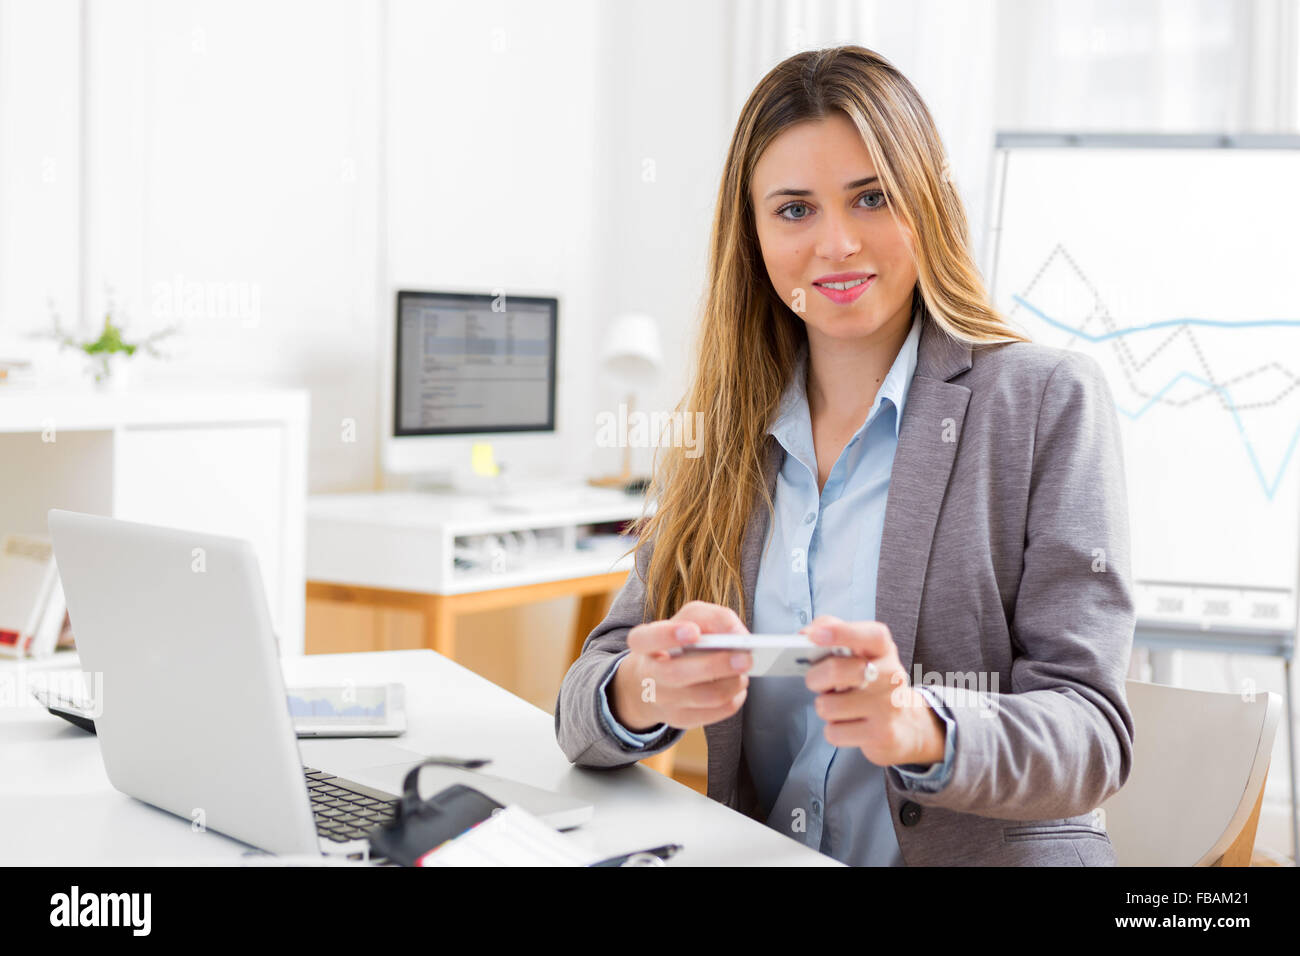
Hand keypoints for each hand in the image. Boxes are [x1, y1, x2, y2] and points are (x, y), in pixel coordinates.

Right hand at [610, 600, 752, 731]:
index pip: (646, 639)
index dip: (668, 635)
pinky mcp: (681, 718)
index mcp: (644, 643)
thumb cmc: (679, 643)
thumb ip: (712, 618)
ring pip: (703, 697)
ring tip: (746, 669)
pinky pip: (714, 713)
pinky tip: (738, 686)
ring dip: (732, 683)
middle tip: (745, 658)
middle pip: (677, 674)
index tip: (694, 632)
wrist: (654, 679)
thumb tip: (738, 635)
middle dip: (715, 666)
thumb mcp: (688, 619)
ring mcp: (663, 700)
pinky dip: (733, 698)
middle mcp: (648, 673)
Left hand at [799, 615, 945, 767]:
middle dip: (815, 678)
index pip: (870, 635)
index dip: (841, 632)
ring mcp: (888, 707)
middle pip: (836, 670)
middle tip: (818, 681)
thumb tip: (804, 635)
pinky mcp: (881, 735)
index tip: (814, 635)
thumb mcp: (862, 652)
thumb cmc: (873, 683)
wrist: (908, 724)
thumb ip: (833, 634)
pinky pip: (834, 732)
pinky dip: (834, 729)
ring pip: (828, 706)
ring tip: (840, 704)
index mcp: (883, 649)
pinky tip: (849, 723)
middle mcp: (890, 675)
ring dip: (826, 707)